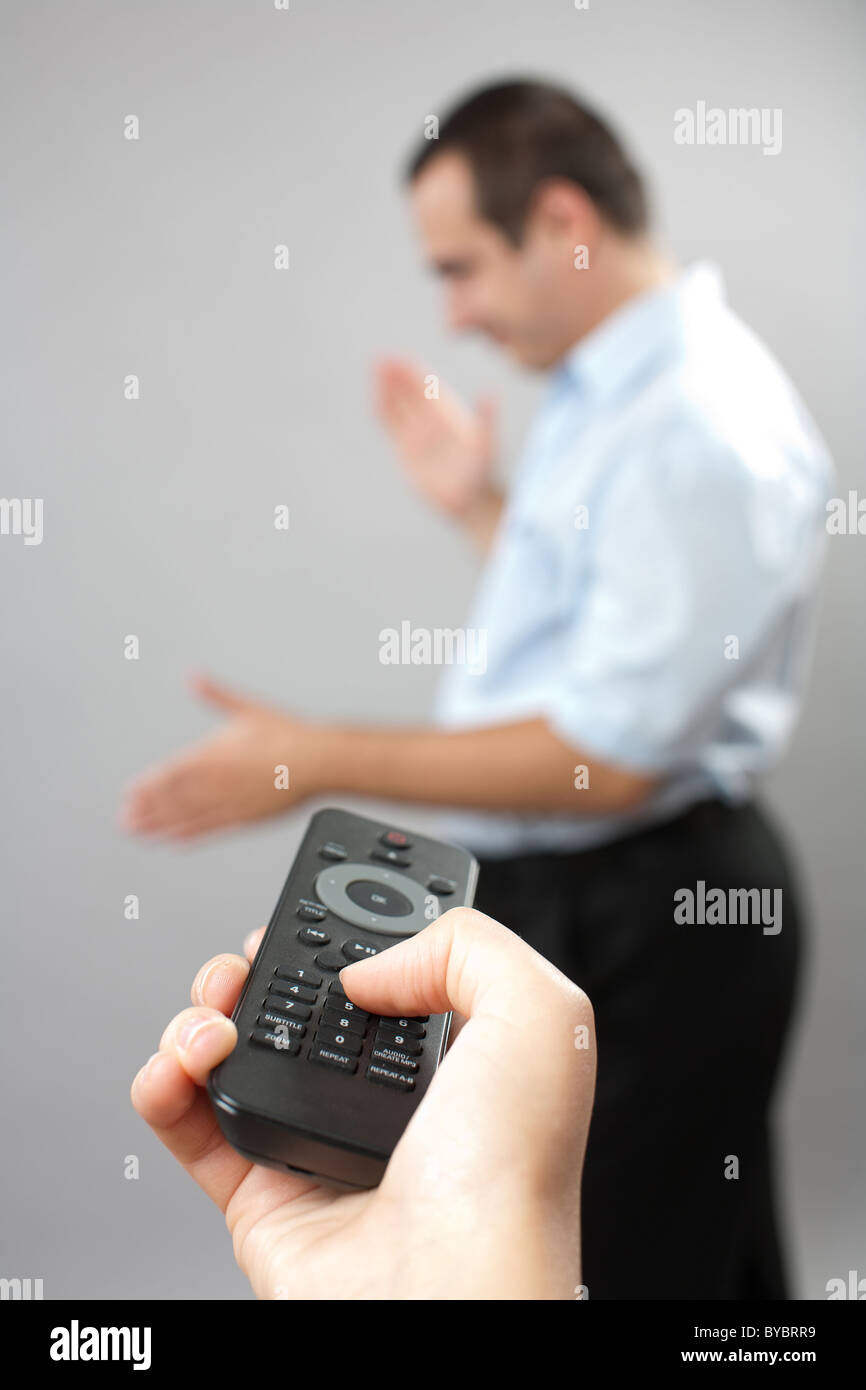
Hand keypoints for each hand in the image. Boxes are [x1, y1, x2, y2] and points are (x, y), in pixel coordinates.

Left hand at [120, 674, 322, 840]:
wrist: (318, 761)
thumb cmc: (287, 735)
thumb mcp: (247, 708)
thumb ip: (215, 695)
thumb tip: (194, 677)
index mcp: (215, 754)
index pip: (172, 773)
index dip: (148, 786)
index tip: (128, 794)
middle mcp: (219, 781)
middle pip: (175, 799)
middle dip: (148, 810)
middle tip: (125, 820)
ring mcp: (232, 802)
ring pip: (189, 817)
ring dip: (162, 826)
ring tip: (142, 834)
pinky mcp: (247, 817)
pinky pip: (213, 830)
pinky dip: (193, 836)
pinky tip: (178, 842)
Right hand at [130, 908, 595, 1299]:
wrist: (445, 1298)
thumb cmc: (510, 1181)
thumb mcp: (541, 1013)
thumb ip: (468, 942)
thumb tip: (368, 968)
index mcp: (460, 1056)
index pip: (399, 969)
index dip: (359, 927)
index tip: (328, 899)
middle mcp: (389, 1101)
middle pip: (306, 1002)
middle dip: (269, 961)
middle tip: (260, 951)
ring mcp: (320, 1145)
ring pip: (240, 1052)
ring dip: (206, 1011)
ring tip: (215, 1015)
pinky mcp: (260, 1194)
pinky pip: (190, 1122)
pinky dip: (164, 1080)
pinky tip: (180, 1062)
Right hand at [374, 356, 499, 524]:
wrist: (469, 500)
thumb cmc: (481, 472)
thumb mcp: (486, 442)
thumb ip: (486, 418)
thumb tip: (489, 393)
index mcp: (449, 415)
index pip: (428, 389)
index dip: (415, 373)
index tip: (402, 359)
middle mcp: (432, 422)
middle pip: (410, 393)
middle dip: (397, 376)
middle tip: (383, 357)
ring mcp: (418, 435)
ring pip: (399, 407)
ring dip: (387, 390)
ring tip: (375, 371)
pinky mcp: (406, 452)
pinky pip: (393, 428)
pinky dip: (385, 413)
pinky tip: (376, 399)